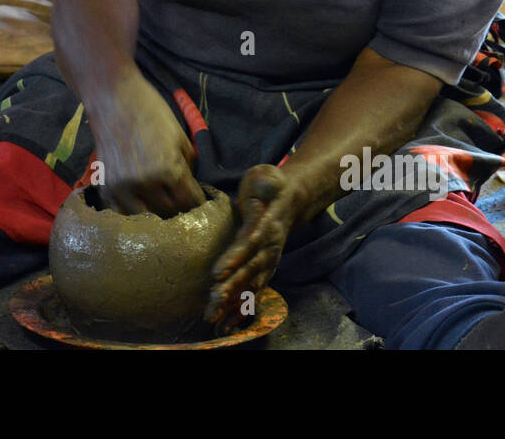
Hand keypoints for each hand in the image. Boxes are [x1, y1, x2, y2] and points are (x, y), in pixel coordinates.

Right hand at [88, 72, 204, 217]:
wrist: (112, 98)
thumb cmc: (150, 111)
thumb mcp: (180, 136)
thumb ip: (188, 165)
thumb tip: (192, 187)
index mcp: (169, 170)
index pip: (190, 203)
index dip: (197, 204)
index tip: (198, 204)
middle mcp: (146, 184)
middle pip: (169, 213)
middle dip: (178, 209)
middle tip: (180, 204)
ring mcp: (123, 188)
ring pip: (145, 218)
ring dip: (154, 213)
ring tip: (158, 205)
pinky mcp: (106, 186)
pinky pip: (121, 212)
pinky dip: (131, 211)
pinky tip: (137, 202)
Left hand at [205, 164, 310, 330]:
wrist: (293, 199)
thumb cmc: (271, 185)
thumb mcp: (265, 178)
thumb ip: (262, 184)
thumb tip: (256, 194)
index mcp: (266, 225)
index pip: (248, 243)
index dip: (234, 259)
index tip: (218, 274)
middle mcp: (269, 248)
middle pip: (249, 271)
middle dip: (230, 289)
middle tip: (212, 304)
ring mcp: (268, 261)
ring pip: (250, 286)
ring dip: (233, 305)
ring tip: (215, 320)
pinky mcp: (264, 269)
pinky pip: (253, 292)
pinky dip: (241, 310)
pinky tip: (228, 326)